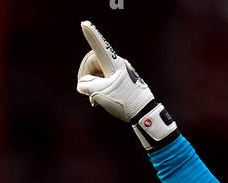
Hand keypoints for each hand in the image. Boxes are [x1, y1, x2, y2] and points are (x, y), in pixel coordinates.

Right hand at [76, 20, 177, 147]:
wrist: (144, 113)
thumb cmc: (124, 101)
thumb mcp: (100, 93)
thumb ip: (86, 85)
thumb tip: (83, 83)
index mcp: (112, 64)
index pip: (99, 46)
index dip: (91, 35)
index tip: (84, 23)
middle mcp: (116, 64)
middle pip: (93, 62)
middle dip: (86, 75)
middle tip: (84, 90)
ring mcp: (119, 72)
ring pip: (98, 73)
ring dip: (92, 85)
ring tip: (93, 99)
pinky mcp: (121, 81)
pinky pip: (105, 80)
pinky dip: (99, 88)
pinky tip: (97, 100)